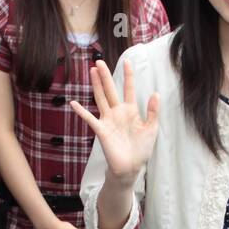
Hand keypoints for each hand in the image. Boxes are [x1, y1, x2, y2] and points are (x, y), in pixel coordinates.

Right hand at [69, 58, 158, 185]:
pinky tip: (73, 103)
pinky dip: (81, 112)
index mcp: (131, 110)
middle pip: (110, 90)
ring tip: (91, 71)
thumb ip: (152, 111)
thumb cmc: (141, 149)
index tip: (127, 61)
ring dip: (96, 86)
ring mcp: (108, 120)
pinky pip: (90, 119)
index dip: (128, 76)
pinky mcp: (101, 131)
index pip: (129, 89)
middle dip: (105, 76)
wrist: (131, 167)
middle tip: (99, 62)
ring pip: (101, 99)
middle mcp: (117, 112)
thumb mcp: (151, 129)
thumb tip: (155, 93)